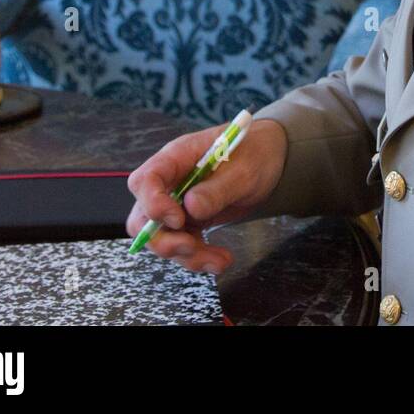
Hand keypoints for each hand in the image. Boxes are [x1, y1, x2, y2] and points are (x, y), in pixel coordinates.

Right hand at [125, 119, 287, 273]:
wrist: (270, 159)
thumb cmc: (254, 153)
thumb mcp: (244, 169)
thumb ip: (217, 188)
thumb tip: (191, 208)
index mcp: (177, 158)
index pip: (144, 180)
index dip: (152, 203)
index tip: (178, 219)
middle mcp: (170, 183)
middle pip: (143, 217)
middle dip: (164, 240)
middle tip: (191, 246)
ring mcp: (177, 204)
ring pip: (163, 239)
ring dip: (188, 255)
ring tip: (220, 260)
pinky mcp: (190, 221)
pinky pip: (183, 246)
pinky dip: (199, 258)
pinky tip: (221, 260)